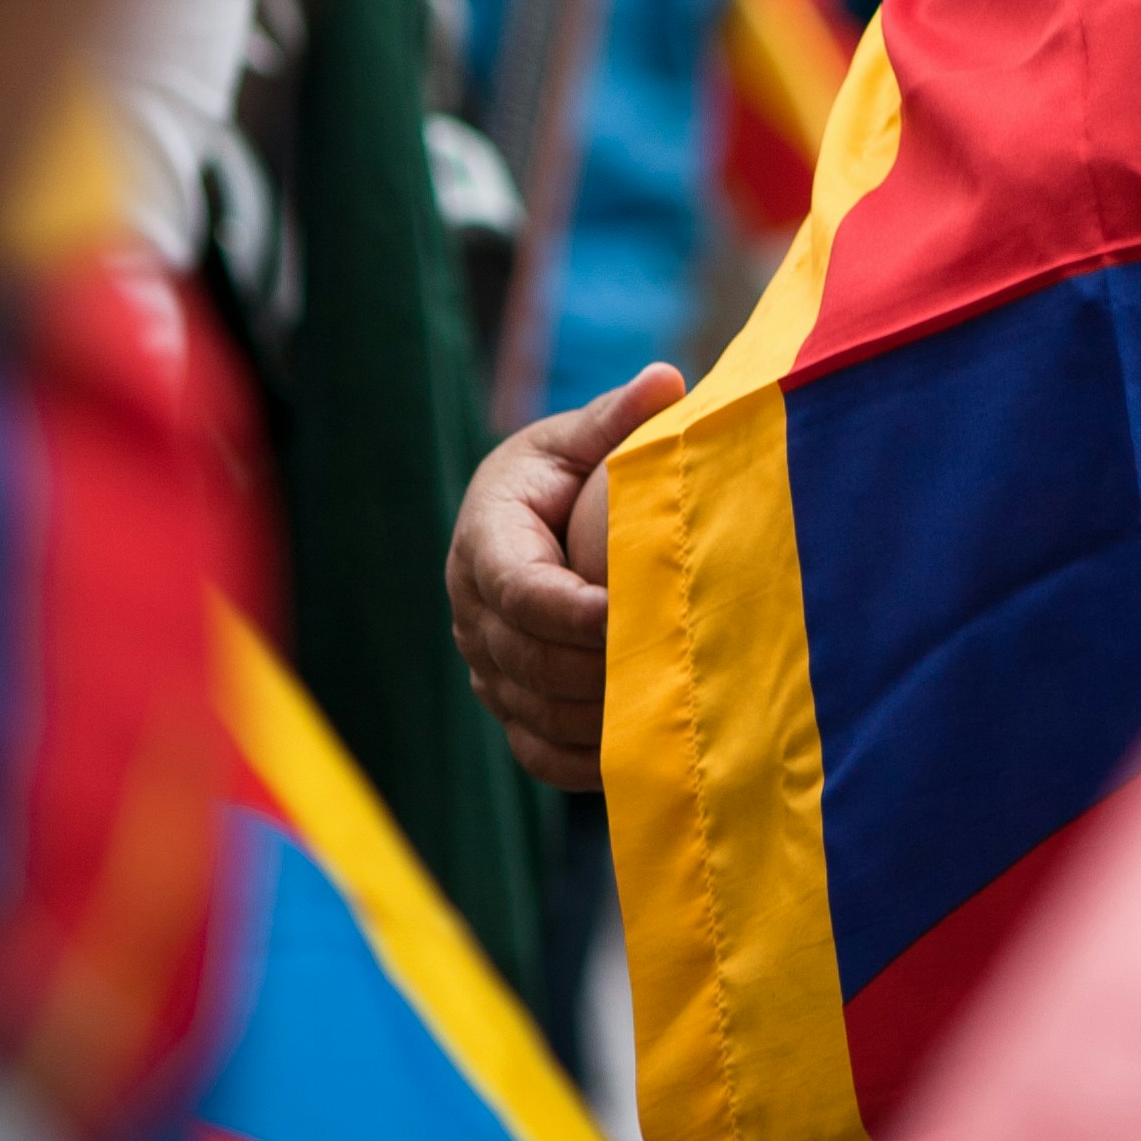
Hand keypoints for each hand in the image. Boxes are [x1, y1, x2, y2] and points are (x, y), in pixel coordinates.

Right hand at [446, 364, 682, 788]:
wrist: (538, 522)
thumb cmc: (571, 470)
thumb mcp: (585, 438)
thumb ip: (620, 417)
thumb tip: (667, 380)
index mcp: (485, 536)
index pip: (519, 587)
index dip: (570, 609)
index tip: (625, 616)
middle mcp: (471, 607)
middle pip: (526, 657)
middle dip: (594, 667)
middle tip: (669, 667)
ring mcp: (483, 663)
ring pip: (533, 708)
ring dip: (597, 715)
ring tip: (665, 707)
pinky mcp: (506, 703)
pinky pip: (537, 749)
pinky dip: (584, 760)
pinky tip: (640, 752)